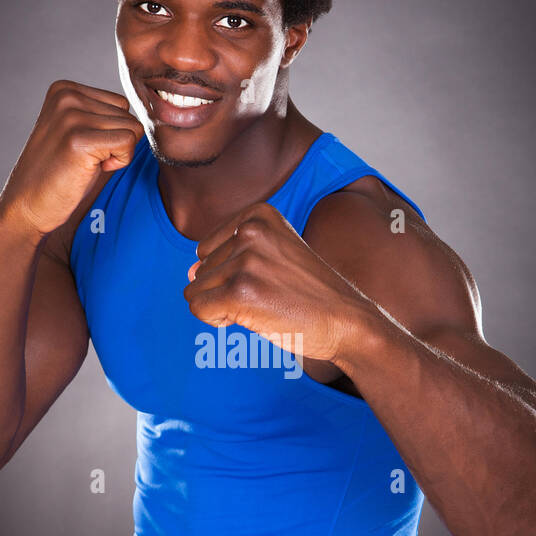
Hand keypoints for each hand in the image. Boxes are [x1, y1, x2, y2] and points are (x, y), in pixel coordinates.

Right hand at [0, 80, 144, 238]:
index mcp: (65, 89)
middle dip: (115, 144)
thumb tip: (155, 109)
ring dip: (116, 154)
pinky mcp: (79, 139)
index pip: (121, 104)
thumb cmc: (61, 174)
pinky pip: (128, 144)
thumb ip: (104, 114)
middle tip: (83, 160)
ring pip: (133, 130)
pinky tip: (89, 170)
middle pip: (129, 116)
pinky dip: (118, 163)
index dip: (111, 133)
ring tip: (84, 164)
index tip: (82, 148)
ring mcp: (71, 115)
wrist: (27, 206)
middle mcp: (67, 95)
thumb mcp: (80, 131)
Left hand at [184, 200, 372, 362]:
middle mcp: (250, 231)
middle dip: (226, 291)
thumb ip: (227, 257)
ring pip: (196, 290)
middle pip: (199, 270)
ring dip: (225, 306)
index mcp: (258, 215)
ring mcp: (245, 260)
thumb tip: (188, 273)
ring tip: (265, 305)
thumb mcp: (274, 256)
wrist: (347, 321)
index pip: (206, 249)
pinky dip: (219, 320)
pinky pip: (199, 309)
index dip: (229, 274)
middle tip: (270, 296)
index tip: (267, 279)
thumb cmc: (310, 294)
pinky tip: (255, 317)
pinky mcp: (239, 291)